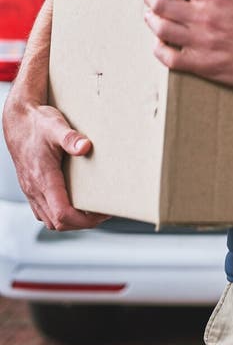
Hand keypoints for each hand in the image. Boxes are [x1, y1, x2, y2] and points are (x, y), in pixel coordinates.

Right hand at [3, 99, 110, 230]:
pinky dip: (59, 214)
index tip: (103, 213)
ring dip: (70, 221)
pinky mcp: (30, 187)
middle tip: (103, 213)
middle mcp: (34, 189)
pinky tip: (72, 202)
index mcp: (43, 179)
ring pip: (49, 220)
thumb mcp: (56, 127)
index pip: (63, 215)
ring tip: (90, 210)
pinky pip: (43, 211)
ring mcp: (31, 190)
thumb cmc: (37, 123)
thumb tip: (86, 146)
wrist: (17, 121)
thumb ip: (71, 138)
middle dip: (82, 223)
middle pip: (58, 223)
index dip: (85, 220)